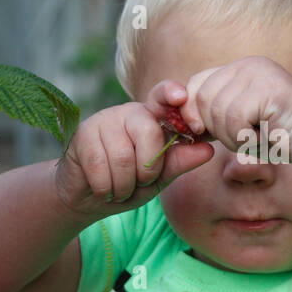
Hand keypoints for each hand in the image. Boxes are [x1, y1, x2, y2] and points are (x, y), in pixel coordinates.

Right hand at [54, 80, 212, 217]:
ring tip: (120, 189)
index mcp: (152, 118)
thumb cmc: (129, 184)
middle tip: (140, 182)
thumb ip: (180, 161)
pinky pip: (99, 166)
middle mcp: (129, 112)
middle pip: (148, 133)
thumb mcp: (159, 177)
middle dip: (148, 170)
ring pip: (123, 156)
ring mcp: (104, 120)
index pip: (162, 96)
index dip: (170, 92)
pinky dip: (105, 188)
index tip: (180, 97)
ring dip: (124, 186)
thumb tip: (208, 150)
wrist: (89, 199)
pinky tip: (103, 190)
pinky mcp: (83, 135)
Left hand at [178, 56, 291, 157]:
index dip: (191, 111)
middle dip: (214, 128)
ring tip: (256, 138)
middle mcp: (248, 64)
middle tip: (242, 138)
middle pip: (201, 97)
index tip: (201, 134)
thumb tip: (177, 117)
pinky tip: (264, 137)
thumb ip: (213, 114)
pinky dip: (244, 137)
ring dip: (232, 136)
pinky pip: (234, 117)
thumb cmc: (281, 138)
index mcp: (240, 69)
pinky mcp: (269, 88)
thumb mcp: (239, 123)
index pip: (195, 83)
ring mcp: (259, 72)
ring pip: (216, 110)